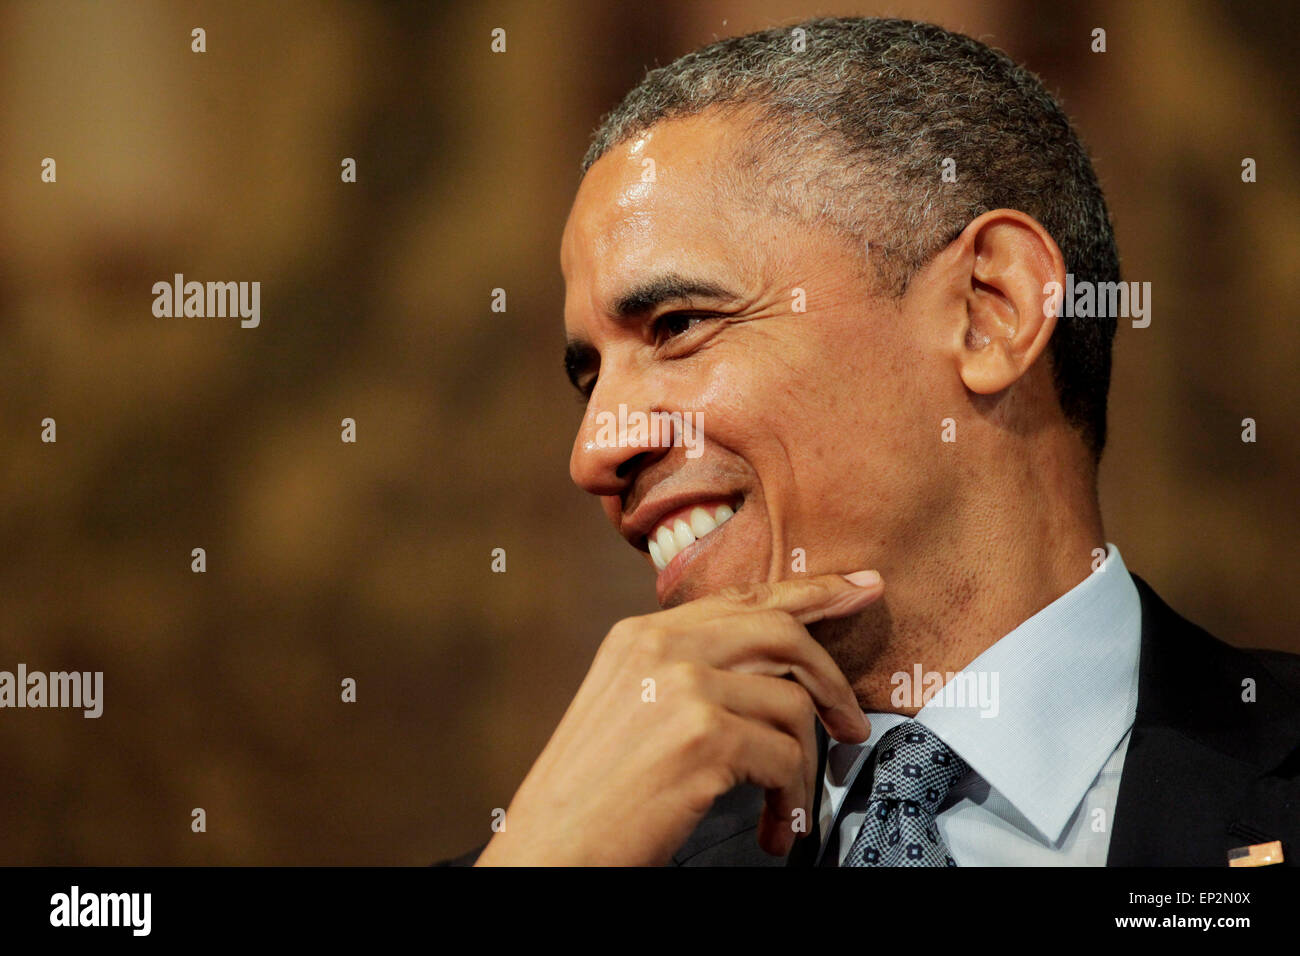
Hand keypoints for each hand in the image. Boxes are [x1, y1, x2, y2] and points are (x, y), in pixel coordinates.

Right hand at [473, 571, 882, 864]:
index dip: (809, 593)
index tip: (855, 590)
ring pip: (793, 705)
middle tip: (853, 721)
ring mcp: (683, 687)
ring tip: (789, 805)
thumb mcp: (628, 704)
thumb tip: (770, 675)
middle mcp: (662, 647)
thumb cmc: (591, 792)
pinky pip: (786, 757)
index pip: (742, 598)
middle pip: (782, 634)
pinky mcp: (704, 736)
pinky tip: (773, 824)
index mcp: (642, 635)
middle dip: (832, 679)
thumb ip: (687, 672)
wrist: (552, 848)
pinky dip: (791, 799)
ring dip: (804, 765)